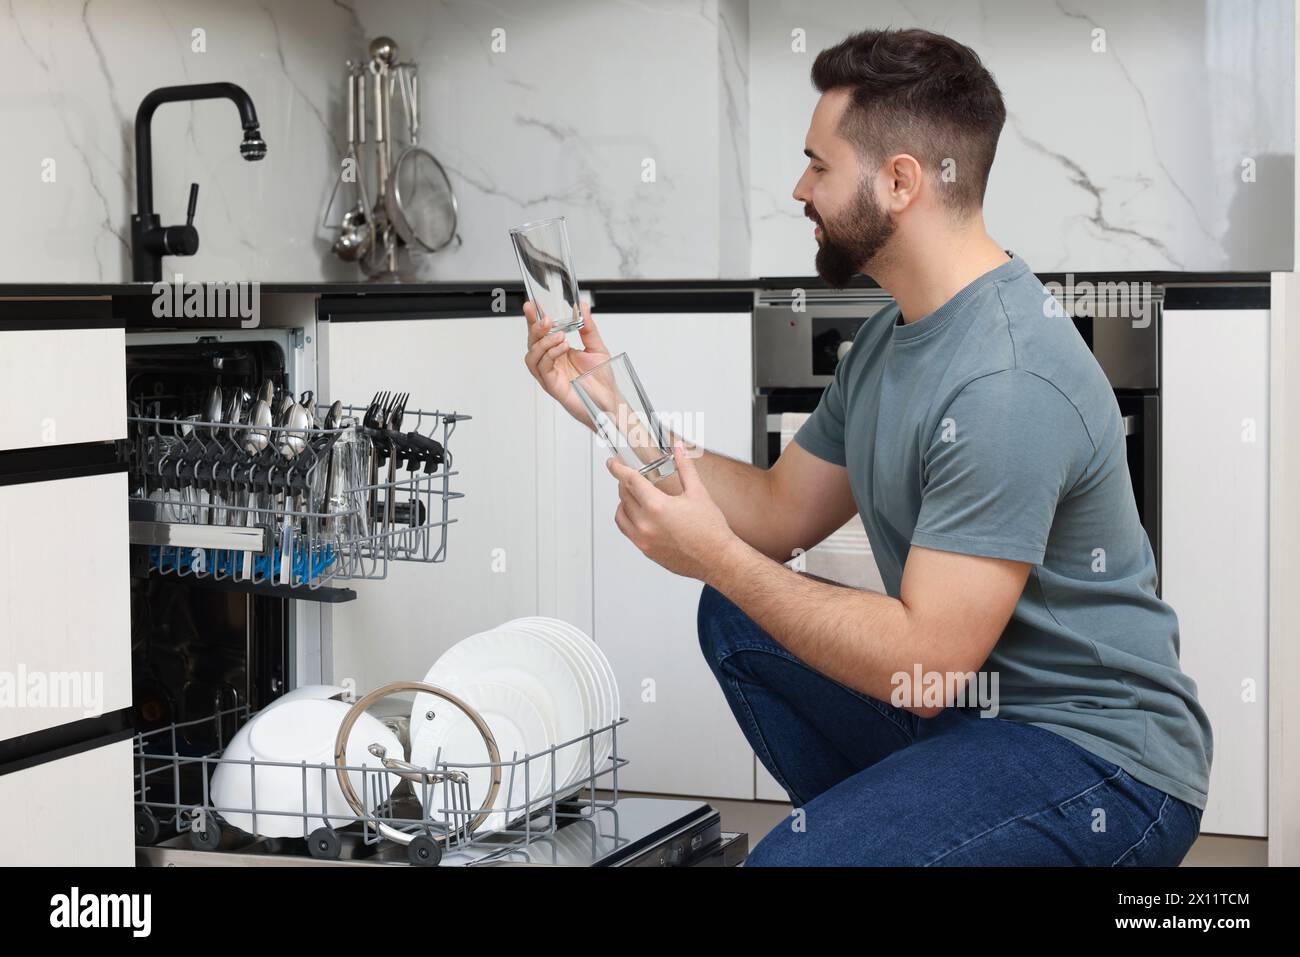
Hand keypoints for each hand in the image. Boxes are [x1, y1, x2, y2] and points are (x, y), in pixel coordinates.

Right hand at [523, 300, 610, 427]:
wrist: (610, 400)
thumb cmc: (601, 379)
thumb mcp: (597, 347)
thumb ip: (588, 328)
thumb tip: (582, 308)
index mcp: (558, 352)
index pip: (541, 333)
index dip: (533, 320)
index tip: (531, 305)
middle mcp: (551, 363)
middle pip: (532, 343)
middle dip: (535, 328)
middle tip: (546, 319)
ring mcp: (550, 375)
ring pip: (532, 356)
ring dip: (543, 343)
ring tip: (560, 336)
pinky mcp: (552, 386)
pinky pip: (543, 369)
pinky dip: (550, 355)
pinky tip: (563, 348)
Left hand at [607, 441, 738, 579]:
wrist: (718, 559)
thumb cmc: (711, 530)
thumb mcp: (698, 492)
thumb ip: (685, 468)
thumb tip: (679, 449)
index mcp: (657, 507)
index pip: (629, 481)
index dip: (618, 469)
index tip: (612, 463)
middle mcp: (645, 524)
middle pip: (623, 496)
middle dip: (625, 483)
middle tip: (631, 477)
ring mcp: (643, 540)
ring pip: (621, 515)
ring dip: (623, 502)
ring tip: (634, 495)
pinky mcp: (646, 551)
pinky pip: (627, 531)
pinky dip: (628, 519)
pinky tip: (639, 515)